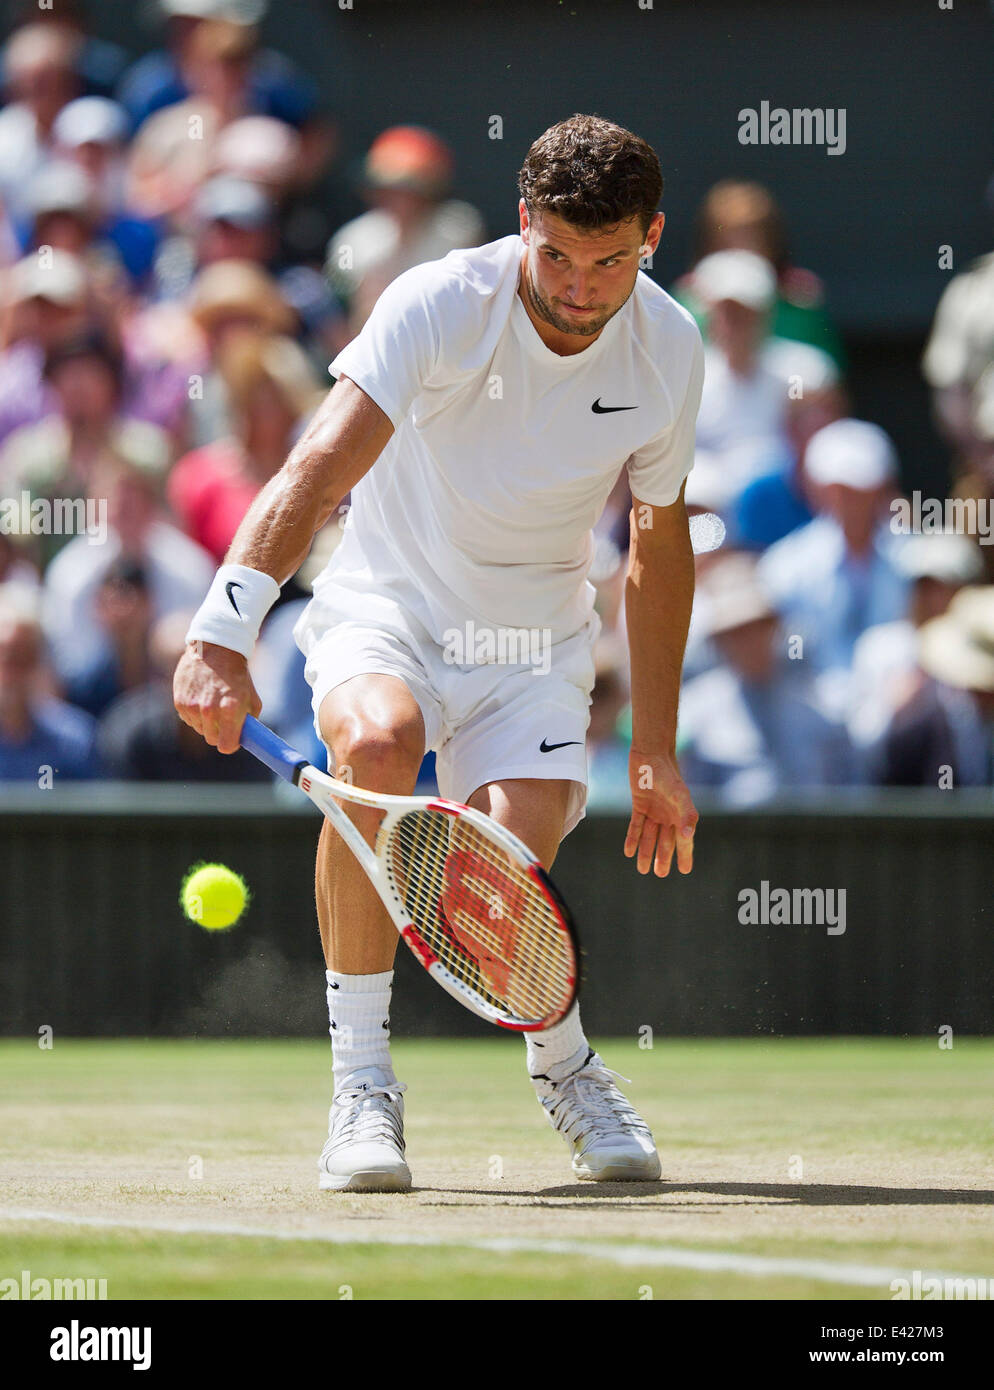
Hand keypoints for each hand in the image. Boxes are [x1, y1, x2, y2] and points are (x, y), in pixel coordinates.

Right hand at [173, 640, 260, 754]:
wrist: (216, 648)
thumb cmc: (237, 674)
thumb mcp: (251, 697)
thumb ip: (249, 721)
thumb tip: (245, 738)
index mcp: (231, 709)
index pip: (226, 746)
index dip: (231, 744)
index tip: (233, 740)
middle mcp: (210, 710)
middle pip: (212, 739)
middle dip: (219, 733)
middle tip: (224, 719)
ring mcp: (192, 706)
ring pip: (199, 729)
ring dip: (206, 722)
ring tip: (212, 703)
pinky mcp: (180, 701)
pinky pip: (188, 719)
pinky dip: (194, 713)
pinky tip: (201, 697)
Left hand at [624, 747, 697, 875]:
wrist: (650, 755)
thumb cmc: (668, 774)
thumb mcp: (680, 795)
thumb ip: (687, 815)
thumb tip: (688, 836)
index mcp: (681, 814)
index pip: (684, 840)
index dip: (685, 855)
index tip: (686, 870)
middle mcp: (668, 815)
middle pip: (666, 841)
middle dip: (663, 858)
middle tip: (661, 875)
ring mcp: (654, 811)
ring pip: (650, 837)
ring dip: (646, 852)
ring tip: (642, 870)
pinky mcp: (639, 805)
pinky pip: (636, 826)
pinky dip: (633, 838)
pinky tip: (628, 852)